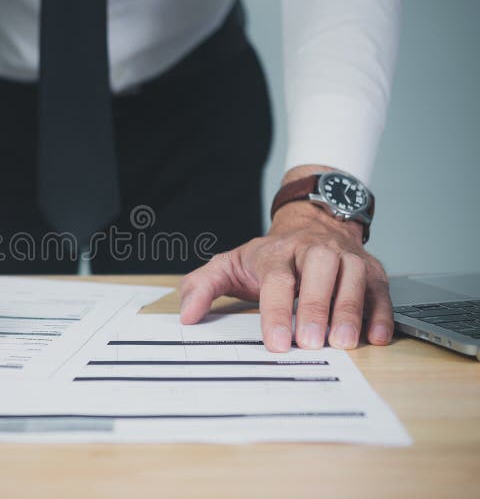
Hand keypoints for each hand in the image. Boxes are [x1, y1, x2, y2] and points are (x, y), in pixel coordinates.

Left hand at [179, 166, 392, 351]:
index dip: (275, 310)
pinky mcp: (371, 269)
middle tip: (311, 343)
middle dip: (315, 307)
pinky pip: (380, 289)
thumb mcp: (228, 265)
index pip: (276, 279)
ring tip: (343, 343)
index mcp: (276, 252)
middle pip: (318, 271)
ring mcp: (346, 257)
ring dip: (350, 310)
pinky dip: (381, 312)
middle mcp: (314, 250)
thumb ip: (202, 287)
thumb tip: (186, 315)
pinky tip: (376, 337)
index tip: (276, 342)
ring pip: (353, 277)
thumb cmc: (268, 256)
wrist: (311, 224)